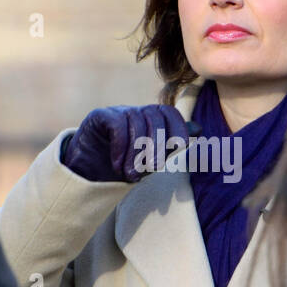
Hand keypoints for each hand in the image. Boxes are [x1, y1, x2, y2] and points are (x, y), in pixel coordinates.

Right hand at [61, 104, 192, 182]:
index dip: (178, 128)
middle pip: (155, 118)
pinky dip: (120, 147)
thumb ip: (171, 145)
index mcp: (152, 119)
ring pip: (136, 124)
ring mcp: (118, 111)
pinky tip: (118, 165)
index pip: (170, 114)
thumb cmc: (124, 164)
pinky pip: (117, 126)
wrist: (87, 171)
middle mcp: (136, 111)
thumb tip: (199, 129)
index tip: (179, 147)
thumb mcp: (151, 158)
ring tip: (131, 175)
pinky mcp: (100, 116)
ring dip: (136, 153)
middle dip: (157, 145)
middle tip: (153, 168)